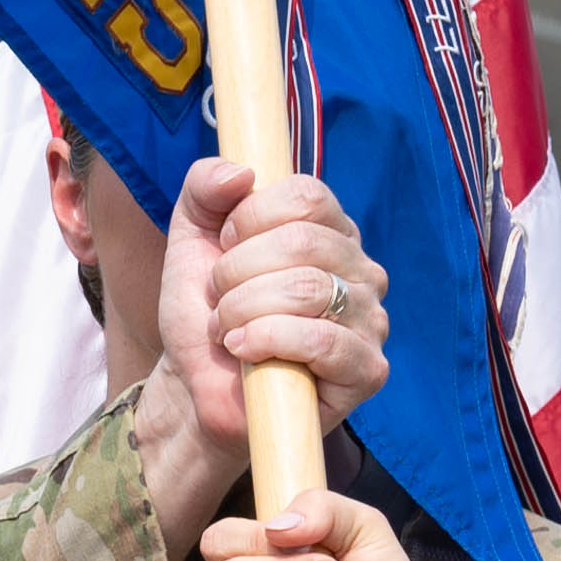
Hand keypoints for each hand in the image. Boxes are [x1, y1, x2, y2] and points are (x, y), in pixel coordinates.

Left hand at [167, 158, 387, 438]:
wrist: (197, 389)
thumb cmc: (205, 314)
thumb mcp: (191, 238)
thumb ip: (204, 188)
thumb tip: (241, 171)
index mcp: (331, 232)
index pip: (307, 196)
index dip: (249, 220)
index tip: (224, 249)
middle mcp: (360, 271)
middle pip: (303, 242)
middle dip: (237, 272)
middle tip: (219, 300)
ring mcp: (370, 321)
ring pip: (308, 289)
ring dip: (244, 310)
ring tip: (226, 330)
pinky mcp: (367, 370)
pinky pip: (323, 341)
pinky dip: (269, 341)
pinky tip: (244, 351)